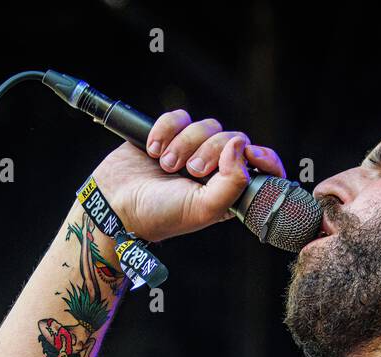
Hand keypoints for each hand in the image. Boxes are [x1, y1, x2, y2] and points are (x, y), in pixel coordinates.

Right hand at [90, 110, 286, 242]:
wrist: (116, 205)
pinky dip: (164, 130)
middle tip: (190, 172)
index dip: (263, 157)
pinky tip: (151, 150)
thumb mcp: (203, 208)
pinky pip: (179, 116)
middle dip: (210, 152)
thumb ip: (232, 183)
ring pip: (206, 125)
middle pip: (233, 139)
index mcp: (229, 190)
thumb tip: (241, 145)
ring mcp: (192, 150)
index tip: (251, 154)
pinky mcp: (169, 134)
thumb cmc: (160, 215)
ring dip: (184, 144)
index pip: (262, 166)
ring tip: (165, 165)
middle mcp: (215, 169)